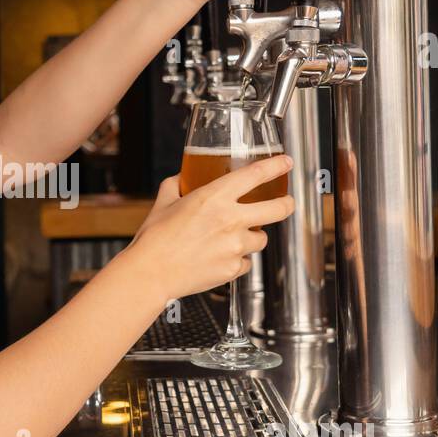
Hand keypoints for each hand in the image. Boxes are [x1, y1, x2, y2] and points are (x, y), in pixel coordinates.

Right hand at [126, 154, 294, 304]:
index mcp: (214, 198)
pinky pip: (246, 263)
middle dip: (286, 204)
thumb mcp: (163, 202)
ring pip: (261, 239)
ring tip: (236, 238)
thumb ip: (175, 185)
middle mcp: (230, 220)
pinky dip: (238, 260)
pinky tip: (222, 258)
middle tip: (286, 203)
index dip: (276, 166)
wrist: (151, 273)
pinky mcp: (232, 269)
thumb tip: (180, 179)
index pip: (256, 175)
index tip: (285, 163)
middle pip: (277, 209)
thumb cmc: (154, 239)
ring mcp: (234, 246)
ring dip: (253, 237)